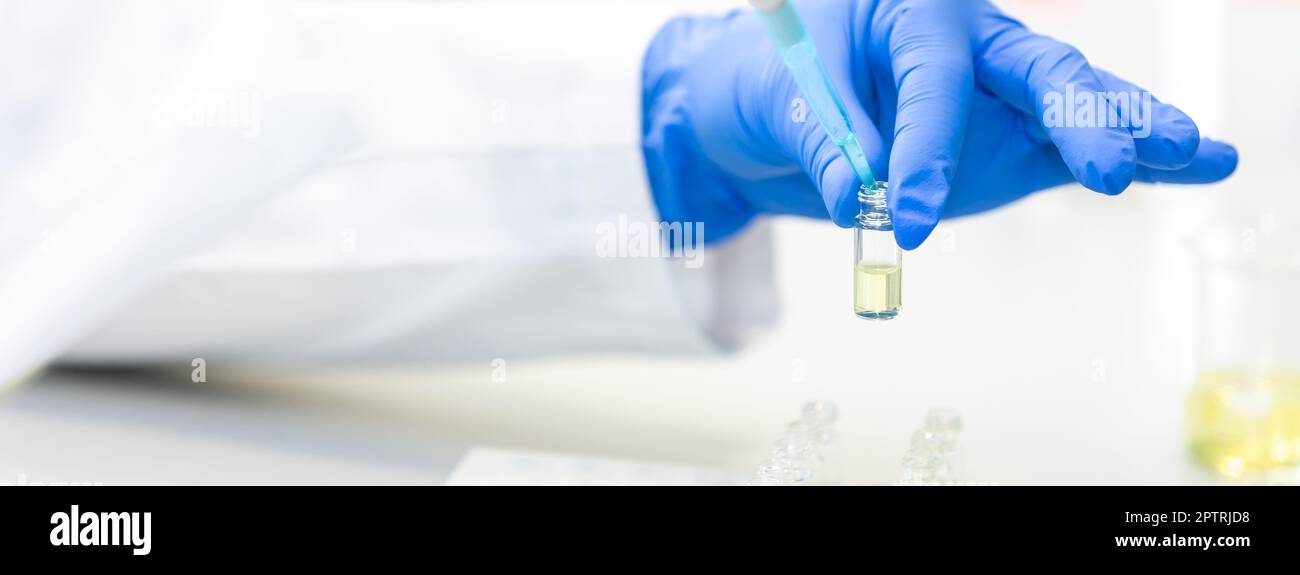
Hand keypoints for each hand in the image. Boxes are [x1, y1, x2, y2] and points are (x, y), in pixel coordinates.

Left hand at [642, 0, 1237, 248]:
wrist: (759, 109)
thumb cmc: (766, 80)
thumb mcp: (779, 97)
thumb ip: (825, 143)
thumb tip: (860, 198)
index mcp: (913, 11)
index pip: (934, 77)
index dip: (925, 147)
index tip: (901, 214)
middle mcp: (969, 44)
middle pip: (1040, 72)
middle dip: (1078, 120)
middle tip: (1110, 168)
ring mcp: (996, 95)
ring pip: (1074, 106)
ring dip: (1132, 132)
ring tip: (1197, 152)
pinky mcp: (1006, 145)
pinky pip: (1067, 152)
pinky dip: (1129, 159)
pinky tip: (1194, 164)